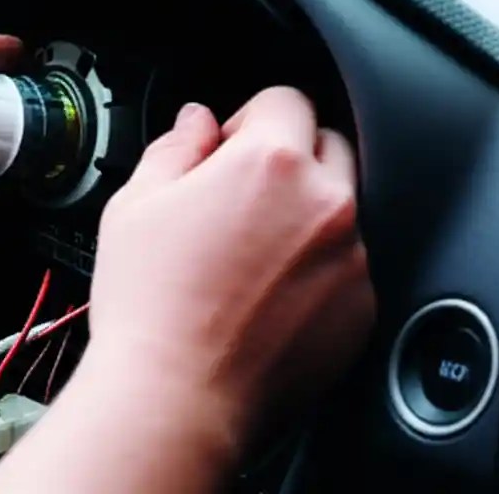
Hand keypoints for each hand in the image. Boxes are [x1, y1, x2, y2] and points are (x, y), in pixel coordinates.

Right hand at [87, 87, 374, 453]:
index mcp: (271, 162)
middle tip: (240, 199)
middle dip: (288, 158)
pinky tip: (267, 296)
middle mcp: (326, 203)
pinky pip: (348, 267)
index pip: (284, 99)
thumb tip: (198, 122)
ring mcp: (352, 259)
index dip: (246, 120)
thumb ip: (176, 146)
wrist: (176, 398)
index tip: (225, 151)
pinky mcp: (362, 310)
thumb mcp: (136, 205)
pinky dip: (318, 270)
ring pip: (341, 209)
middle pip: (328, 145)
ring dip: (306, 216)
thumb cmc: (149, 306)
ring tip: (249, 258)